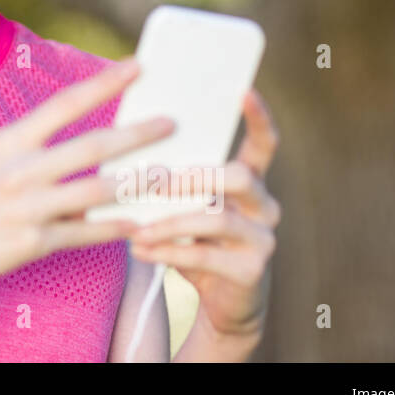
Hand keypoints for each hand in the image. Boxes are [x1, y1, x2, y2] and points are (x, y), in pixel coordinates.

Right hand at [0, 57, 176, 297]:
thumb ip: (37, 154)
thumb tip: (86, 157)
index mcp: (11, 140)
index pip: (65, 103)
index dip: (103, 84)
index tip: (137, 66)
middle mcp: (21, 168)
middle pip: (93, 146)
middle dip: (138, 133)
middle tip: (172, 122)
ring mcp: (27, 206)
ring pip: (97, 191)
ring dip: (137, 184)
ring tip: (170, 177)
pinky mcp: (31, 242)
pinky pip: (85, 233)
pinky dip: (114, 229)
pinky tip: (139, 225)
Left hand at [126, 89, 281, 339]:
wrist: (219, 303)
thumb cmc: (194, 241)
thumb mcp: (185, 207)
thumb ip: (173, 180)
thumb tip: (129, 146)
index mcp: (249, 182)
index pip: (263, 144)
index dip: (258, 118)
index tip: (244, 90)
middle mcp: (265, 206)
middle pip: (239, 176)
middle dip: (191, 176)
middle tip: (153, 181)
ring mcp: (263, 239)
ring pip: (218, 216)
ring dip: (169, 221)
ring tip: (135, 228)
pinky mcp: (252, 271)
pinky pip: (206, 254)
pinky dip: (168, 251)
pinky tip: (140, 249)